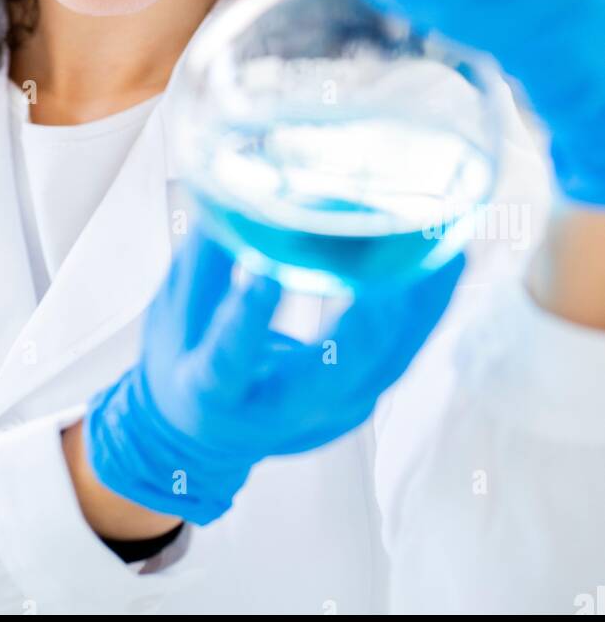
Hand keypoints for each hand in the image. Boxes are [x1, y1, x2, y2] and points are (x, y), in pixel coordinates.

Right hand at [84, 223, 464, 524]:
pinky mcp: (357, 403)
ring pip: (386, 362)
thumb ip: (207, 257)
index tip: (262, 269)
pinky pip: (400, 355)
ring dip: (420, 303)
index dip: (247, 317)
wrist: (198, 437)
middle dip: (380, 310)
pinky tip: (446, 262)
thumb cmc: (182, 360)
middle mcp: (277, 412)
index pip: (230, 357)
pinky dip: (425, 309)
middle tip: (407, 244)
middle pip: (338, 368)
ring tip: (447, 243)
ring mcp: (325, 414)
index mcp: (213, 392)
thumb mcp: (174, 310)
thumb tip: (233, 184)